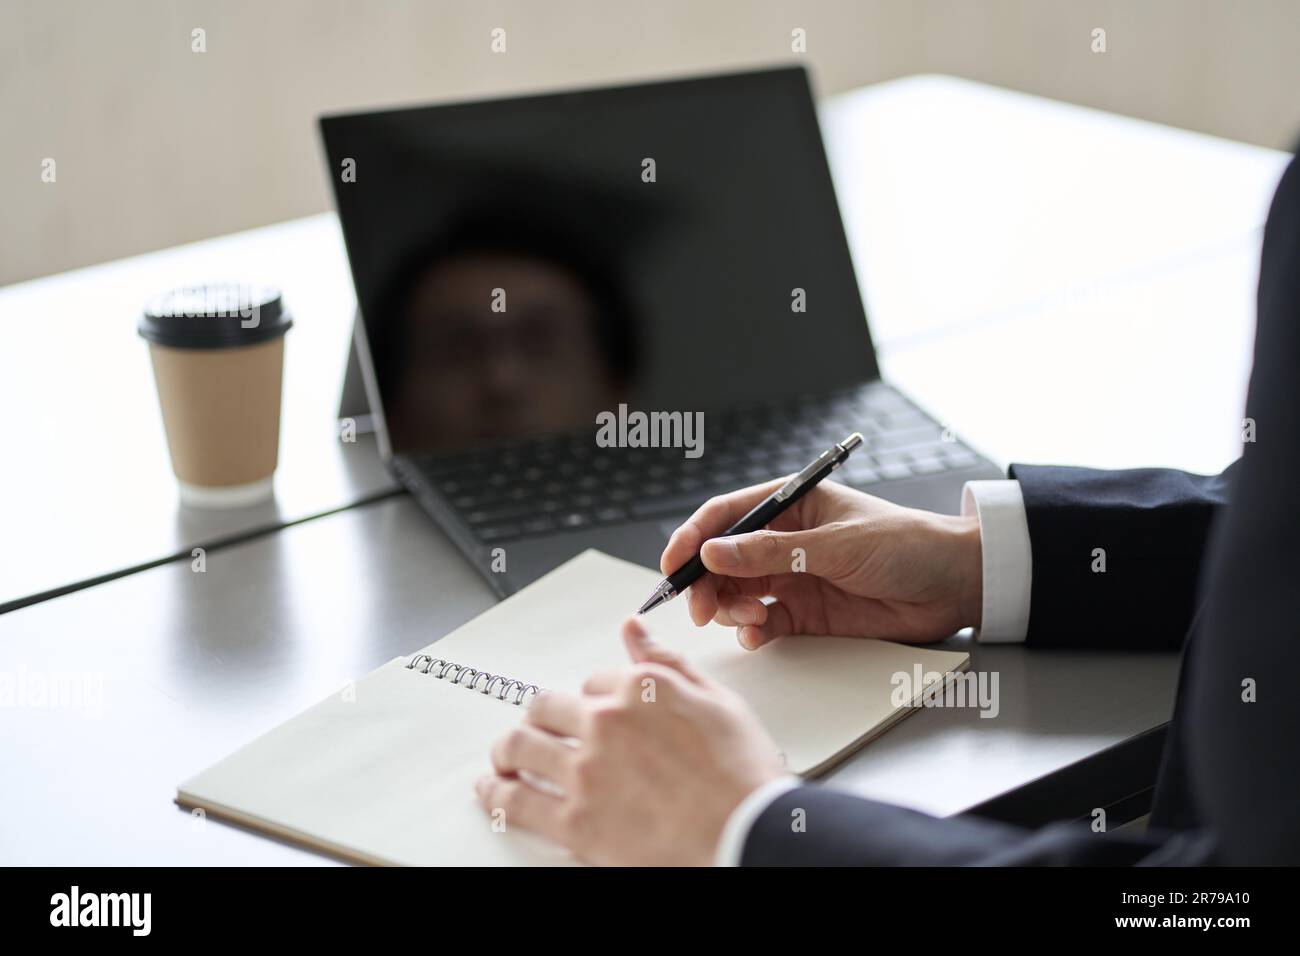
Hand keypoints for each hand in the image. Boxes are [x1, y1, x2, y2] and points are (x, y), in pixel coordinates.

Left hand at [475, 618, 785, 865]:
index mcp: (640, 688)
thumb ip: (669, 663)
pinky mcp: (575, 821)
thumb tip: (634, 630)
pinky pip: (516, 801)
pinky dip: (495, 793)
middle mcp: (606, 723)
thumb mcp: (717, 702)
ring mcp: (586, 773)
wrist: (750, 836)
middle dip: (539, 716)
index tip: (595, 710)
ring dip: (506, 749)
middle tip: (536, 727)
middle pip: (546, 707)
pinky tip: (491, 790)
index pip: (596, 679)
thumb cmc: (744, 776)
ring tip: (503, 756)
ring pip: (520, 747)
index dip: (595, 696)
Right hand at [662, 478, 982, 646]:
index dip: (692, 538)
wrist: (956, 586)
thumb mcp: (835, 544)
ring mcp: (793, 577)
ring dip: (730, 607)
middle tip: (701, 608)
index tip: (672, 564)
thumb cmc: (905, 544)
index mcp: (790, 504)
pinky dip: (751, 630)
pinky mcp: (805, 614)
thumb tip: (713, 552)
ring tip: (748, 618)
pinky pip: (762, 622)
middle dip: (706, 583)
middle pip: (722, 559)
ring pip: (737, 593)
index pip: (725, 515)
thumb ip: (771, 552)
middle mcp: (783, 540)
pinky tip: (758, 633)